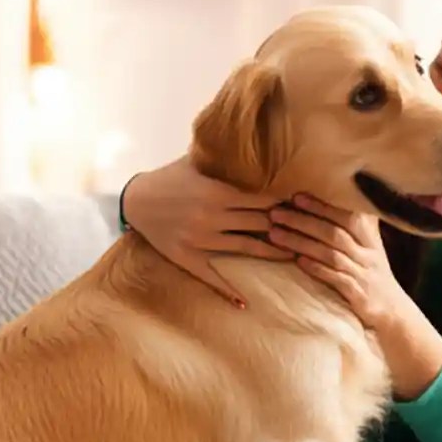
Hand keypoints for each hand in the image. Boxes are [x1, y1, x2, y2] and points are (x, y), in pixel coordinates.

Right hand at [122, 156, 292, 306]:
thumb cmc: (169, 177)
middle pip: (260, 224)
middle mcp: (212, 218)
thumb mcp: (195, 161)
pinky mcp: (187, 257)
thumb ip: (223, 156)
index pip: (263, 200)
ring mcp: (201, 240)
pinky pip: (211, 277)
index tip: (302, 205)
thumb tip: (250, 138)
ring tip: (294, 254)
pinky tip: (245, 302)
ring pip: (246, 248)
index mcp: (217, 193)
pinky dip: (228, 291)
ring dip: (272, 252)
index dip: (284, 204)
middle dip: (285, 227)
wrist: (135, 200)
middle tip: (307, 230)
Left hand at [266, 194, 411, 331]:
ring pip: (330, 254)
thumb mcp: (371, 246)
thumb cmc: (373, 274)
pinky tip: (298, 261)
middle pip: (334, 233)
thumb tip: (338, 197)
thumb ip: (356, 225)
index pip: (347, 216)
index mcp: (370, 238)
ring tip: (275, 234)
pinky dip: (316, 269)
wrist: (393, 310)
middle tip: (276, 214)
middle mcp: (368, 253)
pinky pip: (335, 279)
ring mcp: (363, 274)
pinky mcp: (358, 294)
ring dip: (301, 243)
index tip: (297, 197)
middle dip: (303, 221)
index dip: (322, 206)